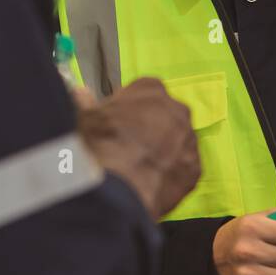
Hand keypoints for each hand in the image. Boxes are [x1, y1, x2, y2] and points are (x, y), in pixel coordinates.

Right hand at [77, 77, 198, 219]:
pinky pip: (183, 169)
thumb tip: (80, 93)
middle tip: (132, 146)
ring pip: (178, 143)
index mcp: (151, 89)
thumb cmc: (98, 142)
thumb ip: (87, 103)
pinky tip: (153, 183)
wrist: (116, 185)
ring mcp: (189, 140)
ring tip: (142, 168)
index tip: (120, 123)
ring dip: (165, 151)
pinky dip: (171, 174)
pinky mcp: (195, 170)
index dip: (132, 109)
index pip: (146, 92)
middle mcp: (177, 110)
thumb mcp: (84, 117)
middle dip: (153, 128)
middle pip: (167, 116)